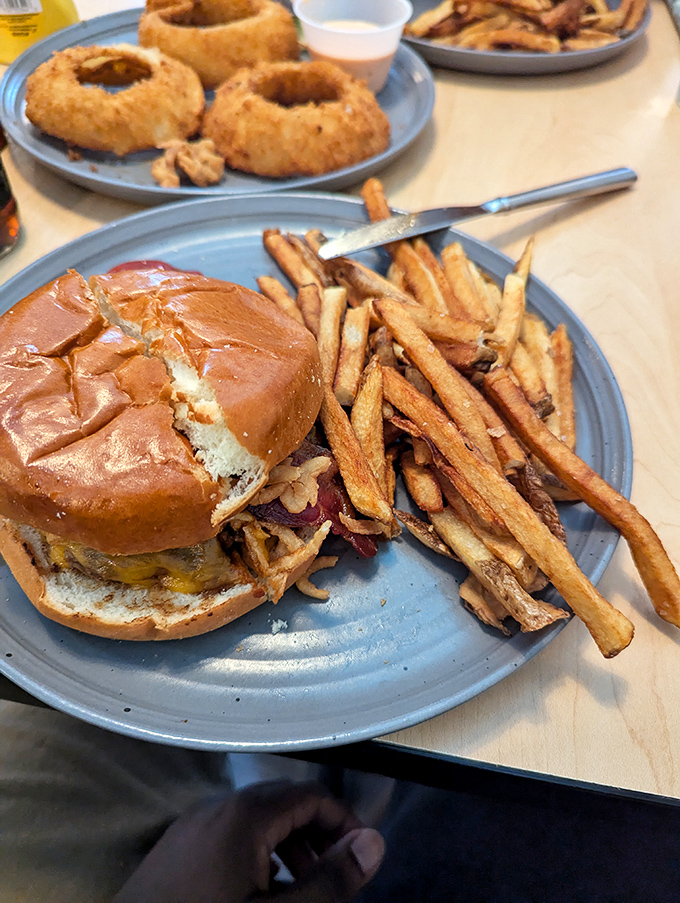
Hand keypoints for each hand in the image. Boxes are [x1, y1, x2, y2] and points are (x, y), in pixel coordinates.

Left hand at [113, 780, 385, 902]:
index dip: (344, 823)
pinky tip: (260, 894)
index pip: (311, 794)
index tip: (361, 859)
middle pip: (284, 803)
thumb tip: (374, 844)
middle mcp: (216, 808)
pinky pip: (229, 837)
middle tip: (337, 876)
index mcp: (244, 815)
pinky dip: (257, 855)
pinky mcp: (175, 850)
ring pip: (256, 821)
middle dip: (319, 835)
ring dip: (289, 847)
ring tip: (304, 890)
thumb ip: (328, 881)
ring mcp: (191, 827)